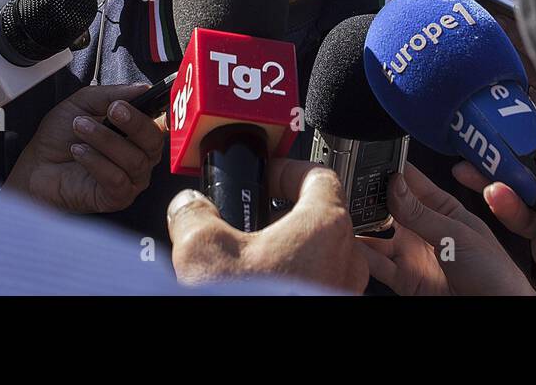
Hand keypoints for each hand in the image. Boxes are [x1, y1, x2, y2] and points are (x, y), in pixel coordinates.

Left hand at [5, 84, 164, 214]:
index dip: (156, 111)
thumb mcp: (84, 103)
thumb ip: (112, 94)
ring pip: (134, 160)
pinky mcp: (116, 198)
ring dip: (105, 140)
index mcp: (138, 133)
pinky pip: (117, 180)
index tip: (139, 98)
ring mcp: (131, 180)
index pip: (161, 123)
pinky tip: (79, 151)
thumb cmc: (61, 135)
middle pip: (154, 142)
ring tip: (80, 128)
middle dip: (134, 123)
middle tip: (113, 110)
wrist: (36, 164)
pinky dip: (96, 162)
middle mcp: (141, 157)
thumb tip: (142, 88)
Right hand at [167, 160, 368, 292]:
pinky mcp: (331, 310)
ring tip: (247, 263)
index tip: (264, 176)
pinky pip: (316, 285)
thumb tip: (189, 206)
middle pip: (319, 217)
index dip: (286, 170)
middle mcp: (346, 258)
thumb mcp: (203, 250)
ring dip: (285, 253)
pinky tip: (258, 290)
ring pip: (319, 256)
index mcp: (325, 225)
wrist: (266, 368)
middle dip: (281, 216)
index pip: (318, 175)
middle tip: (249, 220)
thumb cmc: (251, 305)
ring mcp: (343, 291)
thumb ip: (194, 213)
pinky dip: (291, 281)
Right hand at [359, 163, 534, 295]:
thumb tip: (395, 184)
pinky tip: (353, 244)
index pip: (413, 182)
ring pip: (378, 235)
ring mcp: (413, 254)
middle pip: (390, 208)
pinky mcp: (404, 280)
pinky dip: (362, 255)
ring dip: (362, 226)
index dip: (394, 170)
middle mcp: (425, 230)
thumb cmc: (495, 274)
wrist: (497, 311)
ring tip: (345, 214)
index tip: (372, 159)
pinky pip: (378, 264)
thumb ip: (421, 213)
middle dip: (370, 197)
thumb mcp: (457, 235)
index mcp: (445, 211)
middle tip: (350, 186)